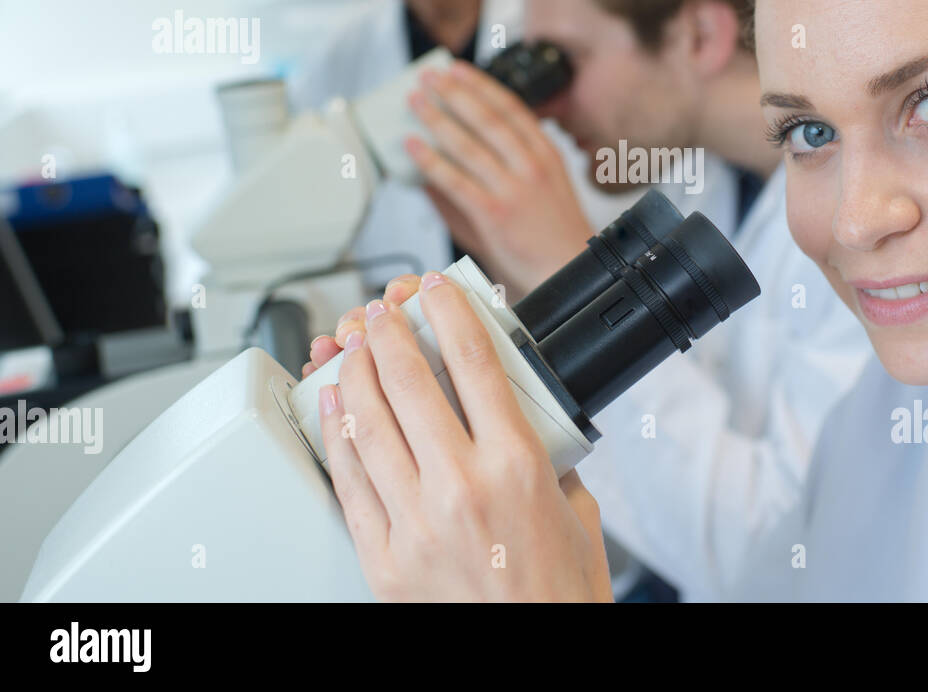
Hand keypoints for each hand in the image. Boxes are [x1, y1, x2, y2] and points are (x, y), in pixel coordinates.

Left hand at [303, 272, 612, 601]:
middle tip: (383, 310)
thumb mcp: (576, 507)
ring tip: (354, 345)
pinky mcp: (385, 559)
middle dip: (389, 330)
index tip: (434, 288)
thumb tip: (519, 416)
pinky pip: (348, 482)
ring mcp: (417, 523)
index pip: (472, 360)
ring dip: (356, 371)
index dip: (447, 309)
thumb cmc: (562, 593)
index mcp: (518, 464)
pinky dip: (337, 434)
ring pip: (368, 422)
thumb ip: (547, 454)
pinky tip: (335, 406)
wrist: (540, 660)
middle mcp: (463, 486)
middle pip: (407, 379)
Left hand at [403, 60, 592, 295]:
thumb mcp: (539, 195)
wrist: (569, 274)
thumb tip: (447, 160)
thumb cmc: (555, 241)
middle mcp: (531, 166)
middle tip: (429, 77)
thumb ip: (500, 171)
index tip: (459, 70)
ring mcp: (513, 189)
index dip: (482, 86)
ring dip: (437, 118)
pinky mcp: (495, 213)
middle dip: (454, 93)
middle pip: (488, 119)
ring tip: (415, 102)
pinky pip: (455, 181)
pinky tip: (413, 146)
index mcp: (546, 156)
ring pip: (468, 144)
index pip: (512, 109)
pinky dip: (431, 160)